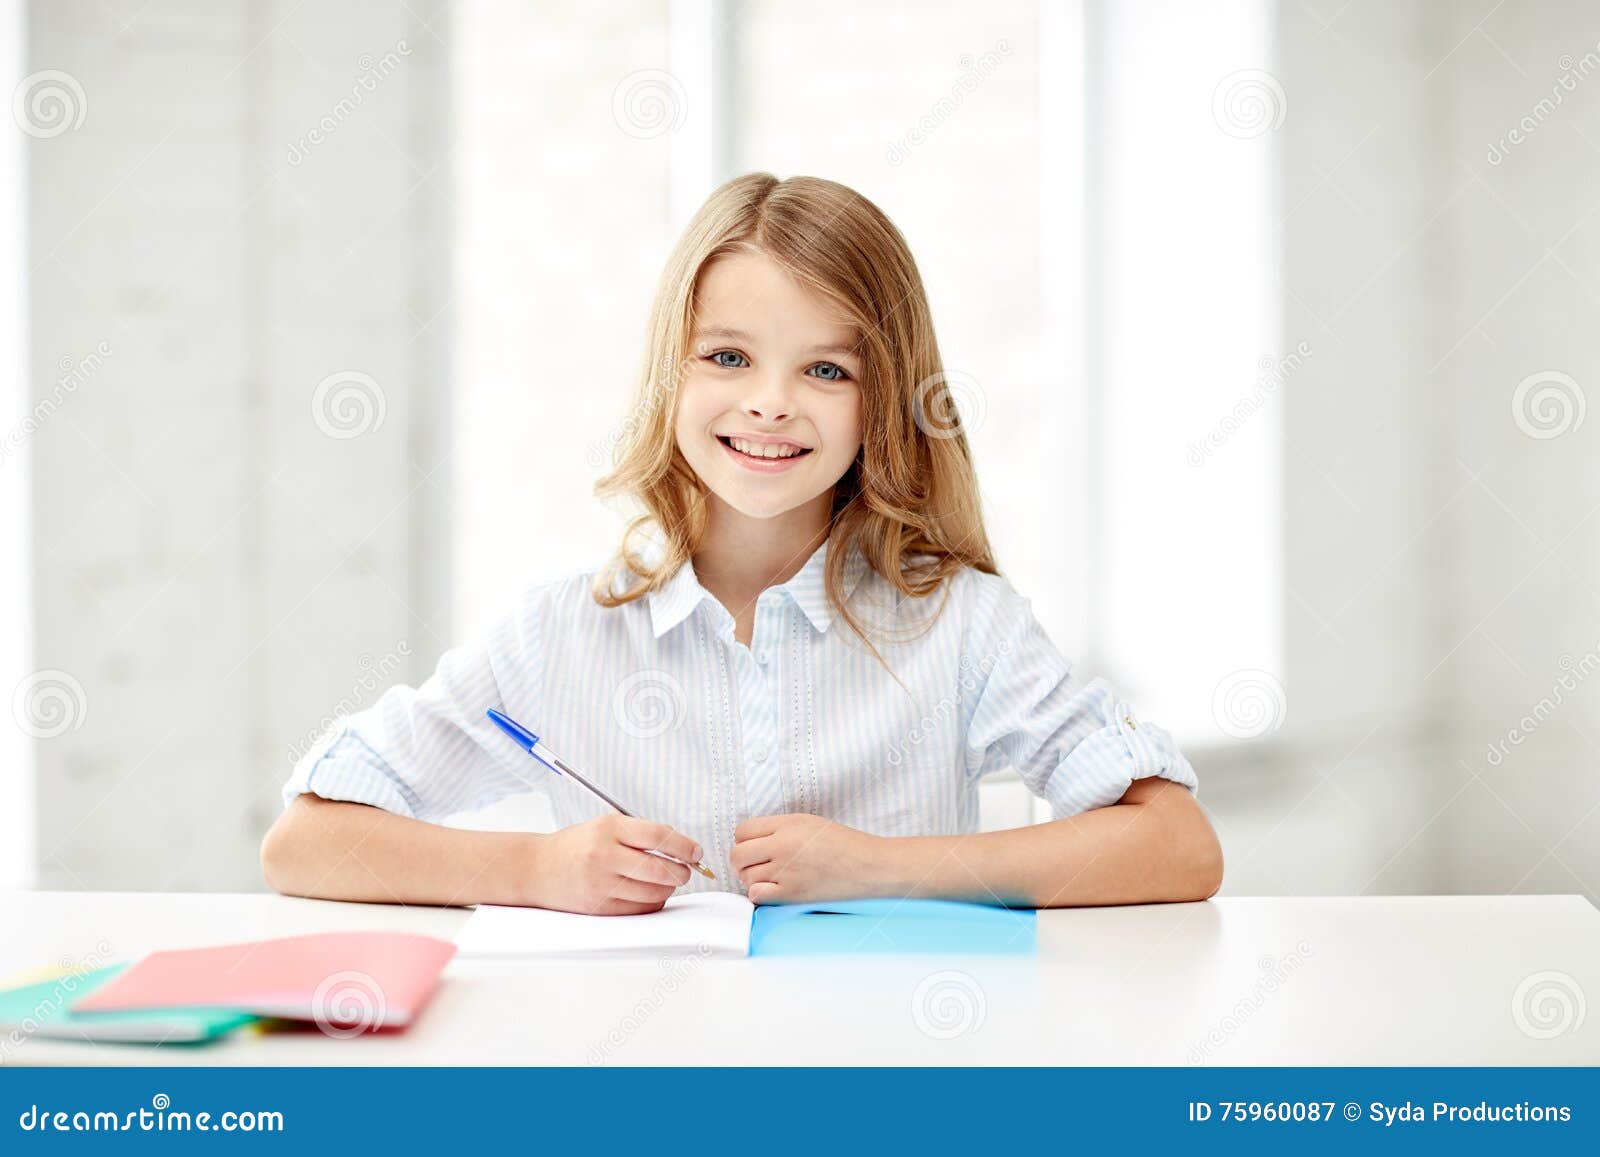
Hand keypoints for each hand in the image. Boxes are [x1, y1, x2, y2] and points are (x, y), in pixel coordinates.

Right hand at [527, 814, 700, 914]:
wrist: (537, 868)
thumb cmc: (575, 845)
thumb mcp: (605, 826)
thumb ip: (640, 834)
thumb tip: (680, 848)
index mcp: (608, 829)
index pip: (659, 836)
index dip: (684, 846)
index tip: (695, 852)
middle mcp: (604, 856)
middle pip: (660, 868)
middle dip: (682, 872)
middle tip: (686, 870)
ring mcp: (601, 884)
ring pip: (653, 892)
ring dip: (669, 888)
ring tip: (667, 882)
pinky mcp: (599, 907)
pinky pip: (640, 909)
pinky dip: (653, 902)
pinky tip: (650, 894)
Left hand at [730, 813, 889, 903]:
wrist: (868, 866)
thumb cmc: (844, 844)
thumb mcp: (810, 823)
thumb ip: (779, 828)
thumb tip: (752, 839)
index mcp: (788, 825)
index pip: (742, 830)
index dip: (743, 839)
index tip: (752, 846)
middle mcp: (783, 846)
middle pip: (738, 854)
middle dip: (741, 860)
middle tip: (754, 864)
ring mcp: (786, 871)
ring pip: (745, 876)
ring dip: (752, 878)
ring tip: (769, 877)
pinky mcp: (792, 894)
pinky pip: (756, 895)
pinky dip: (759, 894)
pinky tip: (773, 890)